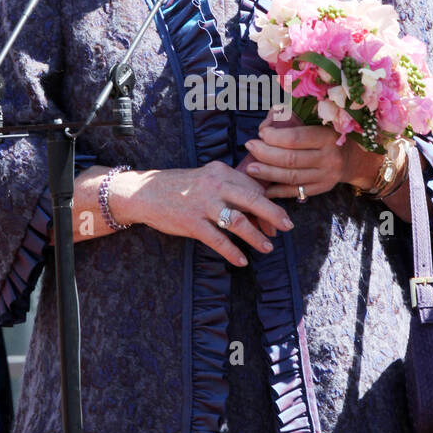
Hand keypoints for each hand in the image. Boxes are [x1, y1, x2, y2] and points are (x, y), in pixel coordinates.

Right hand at [110, 161, 292, 266]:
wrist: (145, 193)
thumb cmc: (180, 187)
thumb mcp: (207, 179)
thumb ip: (230, 189)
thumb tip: (257, 211)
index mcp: (221, 172)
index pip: (253, 187)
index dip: (269, 204)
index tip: (278, 220)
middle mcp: (215, 185)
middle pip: (253, 199)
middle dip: (273, 214)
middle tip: (287, 227)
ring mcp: (203, 204)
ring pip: (238, 221)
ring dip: (256, 236)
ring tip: (268, 247)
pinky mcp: (191, 222)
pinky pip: (217, 239)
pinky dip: (232, 252)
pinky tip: (242, 260)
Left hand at [243, 111, 381, 198]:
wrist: (355, 157)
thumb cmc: (331, 134)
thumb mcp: (320, 122)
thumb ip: (294, 120)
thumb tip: (269, 120)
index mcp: (327, 137)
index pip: (295, 139)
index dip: (274, 137)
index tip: (261, 132)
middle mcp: (328, 158)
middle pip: (290, 159)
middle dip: (265, 154)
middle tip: (250, 146)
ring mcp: (326, 176)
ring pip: (291, 177)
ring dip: (267, 173)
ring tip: (250, 168)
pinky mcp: (322, 188)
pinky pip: (296, 192)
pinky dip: (278, 191)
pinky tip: (264, 187)